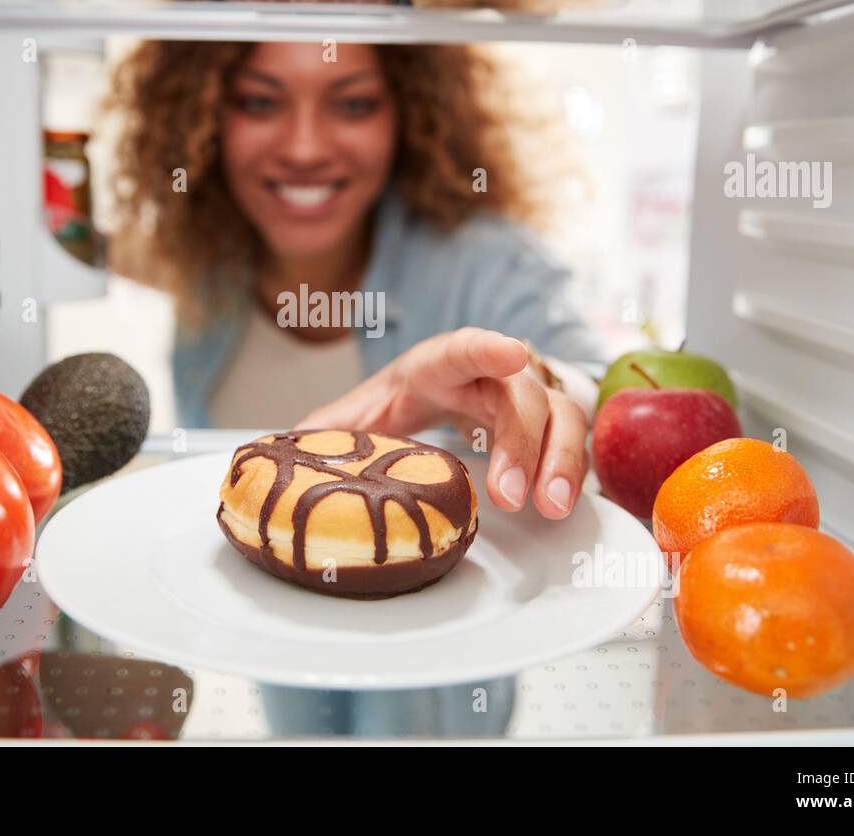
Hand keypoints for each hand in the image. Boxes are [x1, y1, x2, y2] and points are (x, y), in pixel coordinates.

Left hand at [296, 328, 588, 518]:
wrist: (442, 388)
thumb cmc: (407, 395)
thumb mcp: (365, 411)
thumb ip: (331, 430)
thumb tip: (283, 450)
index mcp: (439, 365)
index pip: (463, 349)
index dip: (486, 348)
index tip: (509, 351)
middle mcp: (491, 374)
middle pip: (521, 392)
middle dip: (522, 441)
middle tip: (511, 495)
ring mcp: (526, 398)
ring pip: (560, 415)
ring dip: (559, 460)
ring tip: (550, 505)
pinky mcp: (547, 426)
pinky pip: (569, 443)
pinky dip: (571, 471)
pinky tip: (562, 503)